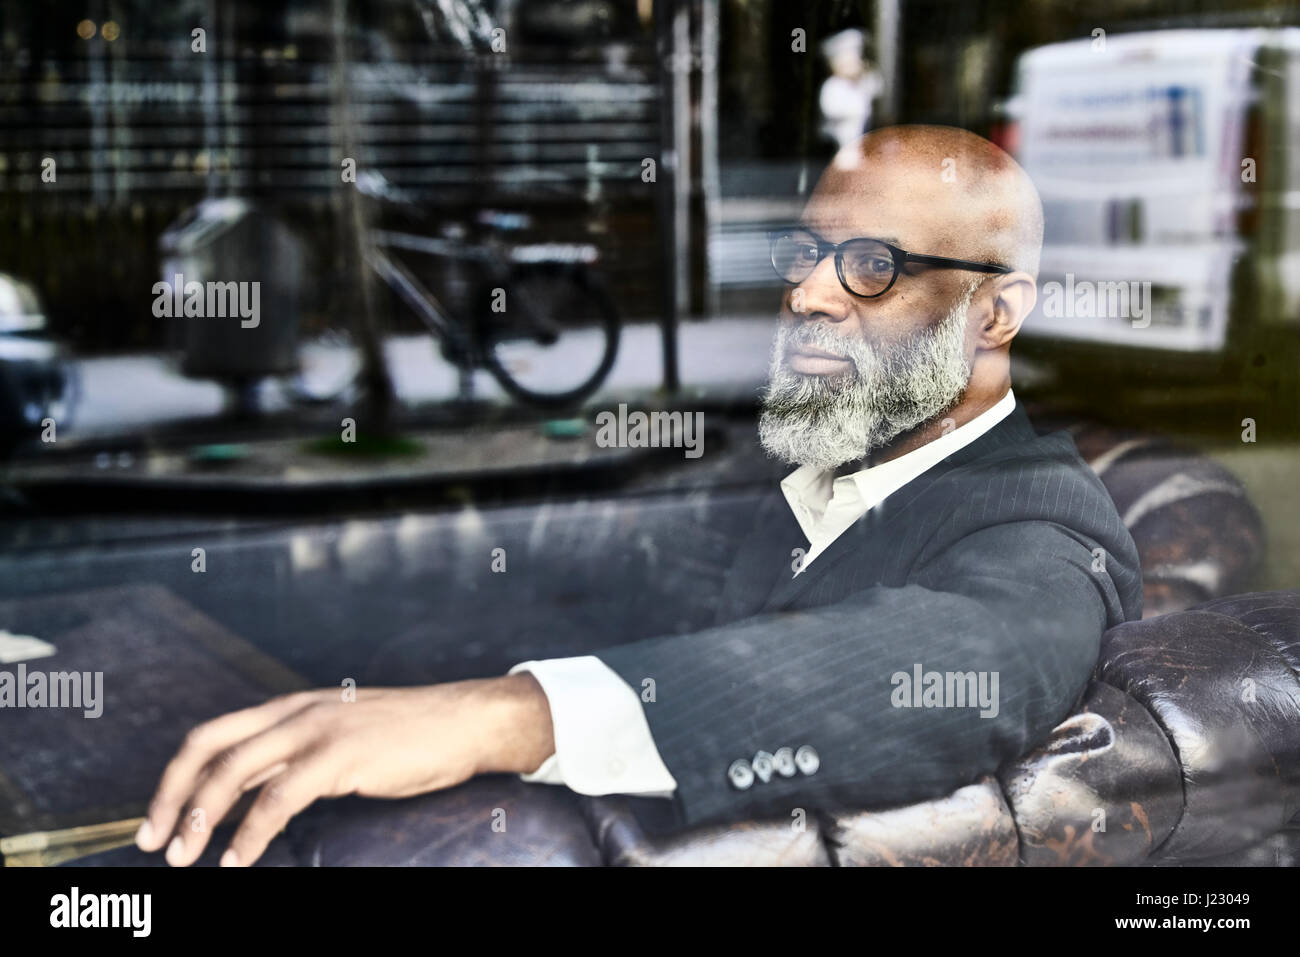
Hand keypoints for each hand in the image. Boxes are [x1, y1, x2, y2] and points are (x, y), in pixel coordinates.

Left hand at [134, 675, 553, 866]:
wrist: (463, 721)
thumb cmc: (408, 736)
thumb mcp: (341, 733)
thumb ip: (297, 753)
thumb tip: (253, 792)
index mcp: (291, 707)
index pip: (212, 735)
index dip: (177, 778)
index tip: (159, 818)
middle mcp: (295, 712)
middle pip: (209, 748)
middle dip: (173, 797)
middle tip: (155, 841)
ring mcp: (317, 731)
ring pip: (235, 771)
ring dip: (202, 819)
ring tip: (187, 857)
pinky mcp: (341, 756)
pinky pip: (279, 798)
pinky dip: (250, 833)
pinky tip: (239, 858)